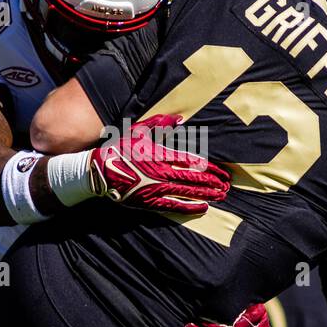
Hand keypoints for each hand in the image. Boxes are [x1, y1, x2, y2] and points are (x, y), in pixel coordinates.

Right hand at [88, 113, 228, 214]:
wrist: (99, 171)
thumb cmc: (119, 148)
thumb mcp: (138, 130)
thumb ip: (160, 124)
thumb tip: (179, 118)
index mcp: (160, 153)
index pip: (192, 161)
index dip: (210, 168)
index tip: (223, 171)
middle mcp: (161, 172)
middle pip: (194, 178)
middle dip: (213, 182)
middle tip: (227, 185)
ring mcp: (156, 188)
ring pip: (188, 192)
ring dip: (207, 194)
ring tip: (221, 195)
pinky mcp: (149, 202)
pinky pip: (174, 206)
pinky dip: (190, 207)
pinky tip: (203, 208)